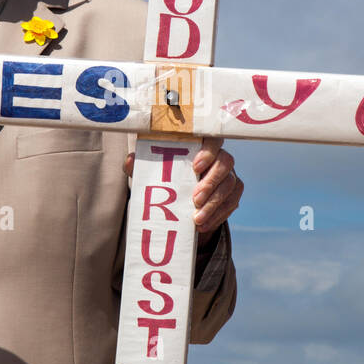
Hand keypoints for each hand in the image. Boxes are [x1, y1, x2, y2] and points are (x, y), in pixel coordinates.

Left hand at [123, 137, 242, 242]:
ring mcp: (229, 175)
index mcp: (201, 146)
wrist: (180, 201)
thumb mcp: (153, 172)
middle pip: (226, 162)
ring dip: (214, 204)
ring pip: (231, 184)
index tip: (195, 166)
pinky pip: (232, 203)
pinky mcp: (233, 194)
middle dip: (211, 182)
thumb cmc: (167, 178)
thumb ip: (142, 165)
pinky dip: (218, 216)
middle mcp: (219, 157)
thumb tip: (130, 161)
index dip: (209, 150)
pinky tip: (203, 225)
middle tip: (194, 199)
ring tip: (196, 219)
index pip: (213, 138)